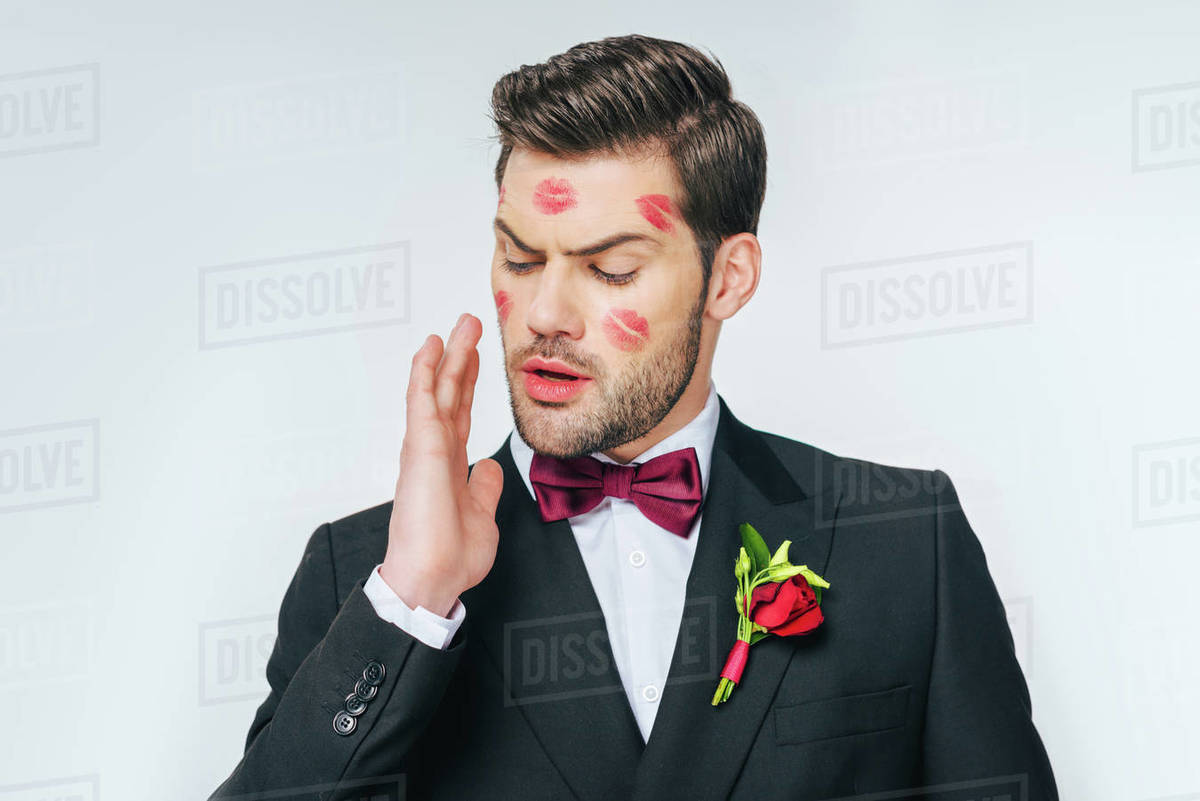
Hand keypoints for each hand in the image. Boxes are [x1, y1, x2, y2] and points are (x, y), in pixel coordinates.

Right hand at [380, 313, 503, 616]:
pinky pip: (422, 403)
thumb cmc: (450, 557)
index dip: (466, 384)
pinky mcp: (421, 450)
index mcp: (449, 466)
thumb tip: (488, 468)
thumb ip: (484, 488)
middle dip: (460, 359)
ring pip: (436, 391)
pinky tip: (429, 348)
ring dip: (446, 355)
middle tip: (469, 325)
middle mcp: (435, 452)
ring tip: (458, 324)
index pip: (459, 414)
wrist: (432, 579)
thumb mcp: (482, 515)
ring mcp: (426, 449)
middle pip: (449, 395)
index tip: (474, 357)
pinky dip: (424, 373)